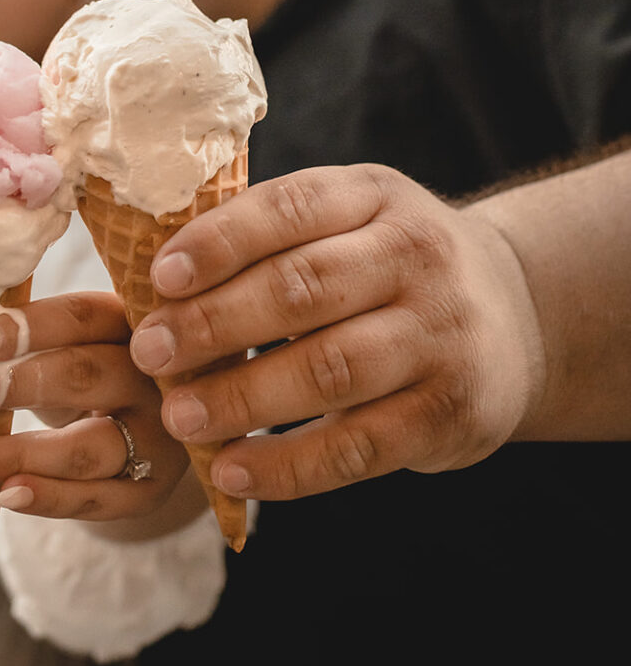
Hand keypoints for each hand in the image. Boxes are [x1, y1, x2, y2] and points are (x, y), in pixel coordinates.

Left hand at [0, 291, 188, 521]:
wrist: (149, 426)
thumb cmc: (77, 371)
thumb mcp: (41, 349)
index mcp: (123, 318)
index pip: (77, 316)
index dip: (22, 329)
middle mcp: (150, 372)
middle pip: (83, 375)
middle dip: (8, 388)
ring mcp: (158, 434)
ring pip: (92, 445)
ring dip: (21, 454)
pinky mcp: (151, 489)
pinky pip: (100, 499)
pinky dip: (50, 499)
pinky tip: (4, 495)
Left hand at [127, 163, 546, 502]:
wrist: (515, 315)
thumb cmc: (387, 266)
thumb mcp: (350, 220)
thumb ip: (272, 237)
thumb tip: (156, 279)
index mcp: (376, 195)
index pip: (291, 208)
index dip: (220, 242)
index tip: (158, 276)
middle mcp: (417, 256)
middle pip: (302, 290)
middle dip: (214, 324)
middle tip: (149, 352)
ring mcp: (440, 336)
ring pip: (328, 370)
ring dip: (242, 398)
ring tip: (180, 417)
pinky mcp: (452, 413)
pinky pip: (357, 446)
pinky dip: (288, 464)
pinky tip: (233, 469)